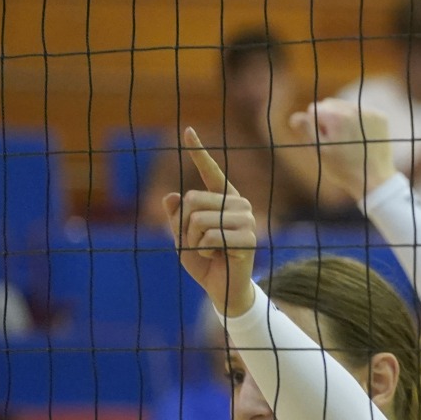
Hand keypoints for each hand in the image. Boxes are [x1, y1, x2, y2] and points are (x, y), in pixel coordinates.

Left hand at [163, 128, 257, 318]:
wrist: (221, 289)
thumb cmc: (204, 260)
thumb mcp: (181, 237)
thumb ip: (176, 217)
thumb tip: (171, 196)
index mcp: (224, 199)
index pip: (210, 172)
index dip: (199, 152)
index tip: (188, 130)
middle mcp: (239, 203)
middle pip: (193, 200)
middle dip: (184, 226)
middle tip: (198, 243)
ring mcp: (247, 219)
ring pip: (199, 219)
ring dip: (194, 240)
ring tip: (210, 250)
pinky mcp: (248, 237)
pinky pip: (210, 235)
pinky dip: (204, 249)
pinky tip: (220, 256)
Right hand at [285, 99, 400, 202]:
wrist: (375, 180)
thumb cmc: (343, 168)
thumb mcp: (319, 151)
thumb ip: (305, 130)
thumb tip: (296, 116)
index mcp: (336, 116)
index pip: (313, 109)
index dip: (316, 126)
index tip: (326, 141)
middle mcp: (354, 109)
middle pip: (330, 104)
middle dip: (329, 119)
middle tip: (337, 141)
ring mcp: (370, 112)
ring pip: (345, 107)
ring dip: (343, 118)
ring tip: (349, 141)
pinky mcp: (381, 117)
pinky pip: (362, 112)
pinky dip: (359, 121)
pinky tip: (361, 138)